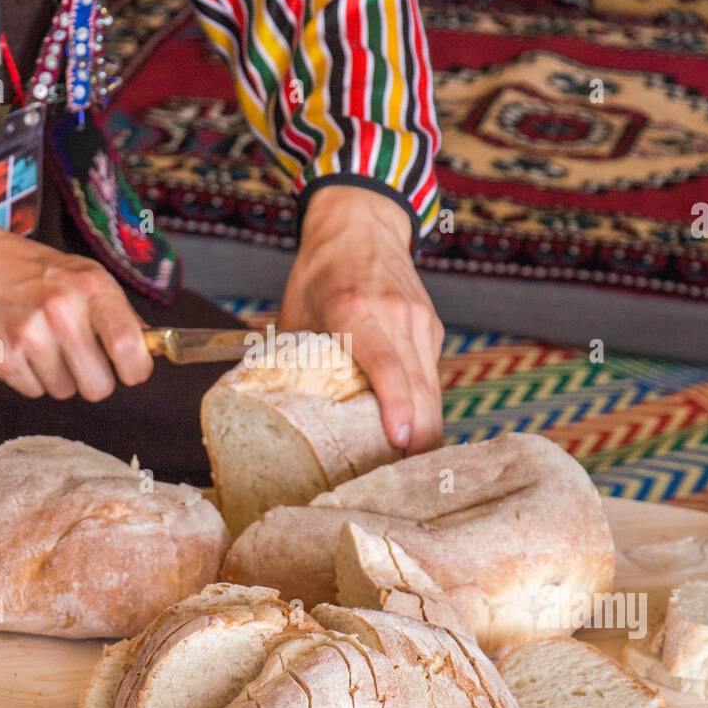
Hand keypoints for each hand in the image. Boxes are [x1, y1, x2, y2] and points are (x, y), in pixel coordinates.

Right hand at [0, 203, 152, 399]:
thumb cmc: (40, 272)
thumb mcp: (89, 276)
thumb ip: (122, 314)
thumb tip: (152, 349)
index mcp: (90, 288)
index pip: (128, 346)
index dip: (136, 368)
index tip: (132, 369)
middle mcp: (59, 310)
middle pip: (99, 386)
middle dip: (95, 378)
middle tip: (82, 356)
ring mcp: (27, 336)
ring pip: (65, 392)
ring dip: (60, 376)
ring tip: (46, 343)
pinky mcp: (1, 358)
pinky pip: (34, 392)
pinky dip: (32, 377)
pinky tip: (23, 348)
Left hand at [279, 185, 443, 453]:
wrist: (361, 222)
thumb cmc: (320, 270)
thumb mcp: (294, 314)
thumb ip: (292, 363)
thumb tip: (273, 419)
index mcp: (356, 310)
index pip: (388, 367)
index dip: (398, 409)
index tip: (400, 443)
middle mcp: (397, 317)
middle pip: (422, 393)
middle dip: (417, 443)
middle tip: (396, 485)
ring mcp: (421, 323)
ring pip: (433, 393)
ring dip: (423, 434)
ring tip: (403, 473)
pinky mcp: (432, 331)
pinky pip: (431, 381)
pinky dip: (422, 410)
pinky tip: (407, 436)